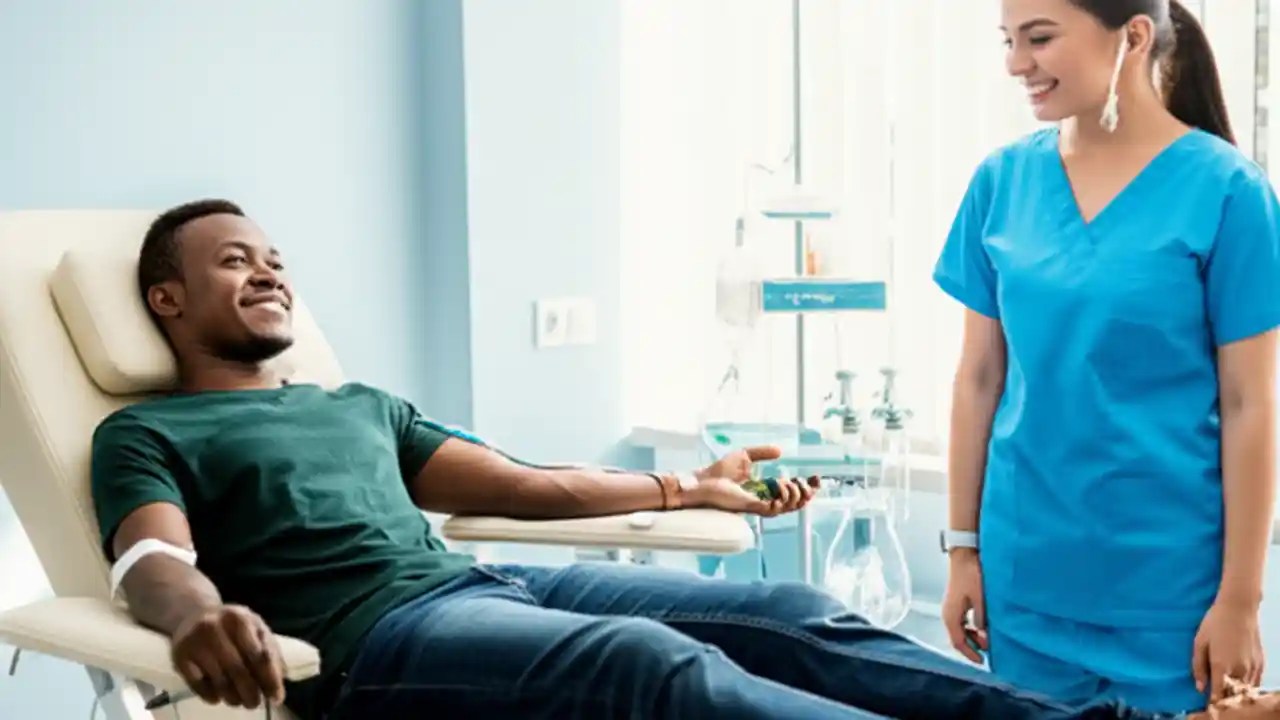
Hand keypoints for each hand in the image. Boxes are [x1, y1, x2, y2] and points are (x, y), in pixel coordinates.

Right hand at [170, 604, 285, 708]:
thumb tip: (279, 682)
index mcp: (241, 619)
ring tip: (238, 701)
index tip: (276, 698)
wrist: (193, 614)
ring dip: (232, 696)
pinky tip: (217, 697)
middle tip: (254, 704)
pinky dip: (210, 695)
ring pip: (218, 679)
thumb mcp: (254, 628)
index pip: (259, 655)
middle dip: (250, 691)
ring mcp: (195, 641)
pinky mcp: (179, 655)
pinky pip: (197, 684)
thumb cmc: (232, 626)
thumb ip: (269, 651)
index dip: (269, 679)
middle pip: (238, 669)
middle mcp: (216, 627)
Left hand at [692, 445, 817, 516]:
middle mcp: (765, 500)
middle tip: (805, 482)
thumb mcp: (745, 455)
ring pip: (788, 508)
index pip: (792, 494)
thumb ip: (762, 453)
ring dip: (794, 495)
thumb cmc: (719, 472)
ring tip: (789, 482)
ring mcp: (759, 505)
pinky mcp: (751, 507)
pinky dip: (781, 499)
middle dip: (806, 493)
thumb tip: (780, 451)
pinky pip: (774, 509)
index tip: (816, 478)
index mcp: (765, 490)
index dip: (807, 488)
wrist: (703, 480)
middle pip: (795, 504)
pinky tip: (780, 485)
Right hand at [941, 550, 987, 663]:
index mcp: (951, 615)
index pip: (958, 642)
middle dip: (973, 646)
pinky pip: (962, 622)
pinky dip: (972, 628)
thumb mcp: (980, 599)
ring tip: (988, 638)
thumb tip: (983, 633)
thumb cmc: (971, 575)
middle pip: (958, 638)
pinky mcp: (956, 602)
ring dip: (973, 637)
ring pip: (960, 630)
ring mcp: (951, 608)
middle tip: (989, 650)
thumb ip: (981, 619)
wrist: (964, 555)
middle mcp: (948, 614)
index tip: (982, 661)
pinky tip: (983, 626)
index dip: (970, 653)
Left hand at [1193, 597, 1265, 702]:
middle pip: (1233, 694)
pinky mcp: (1260, 662)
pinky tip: (1240, 683)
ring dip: (1236, 693)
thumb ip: (1198, 666)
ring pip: (1245, 690)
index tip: (1208, 702)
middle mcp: (1239, 670)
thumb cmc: (1214, 623)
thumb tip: (1200, 687)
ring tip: (1227, 690)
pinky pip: (1255, 682)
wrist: (1239, 609)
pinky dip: (1248, 686)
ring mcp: (1252, 667)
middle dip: (1225, 698)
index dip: (1213, 701)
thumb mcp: (1199, 642)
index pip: (1218, 694)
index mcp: (1221, 666)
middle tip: (1217, 695)